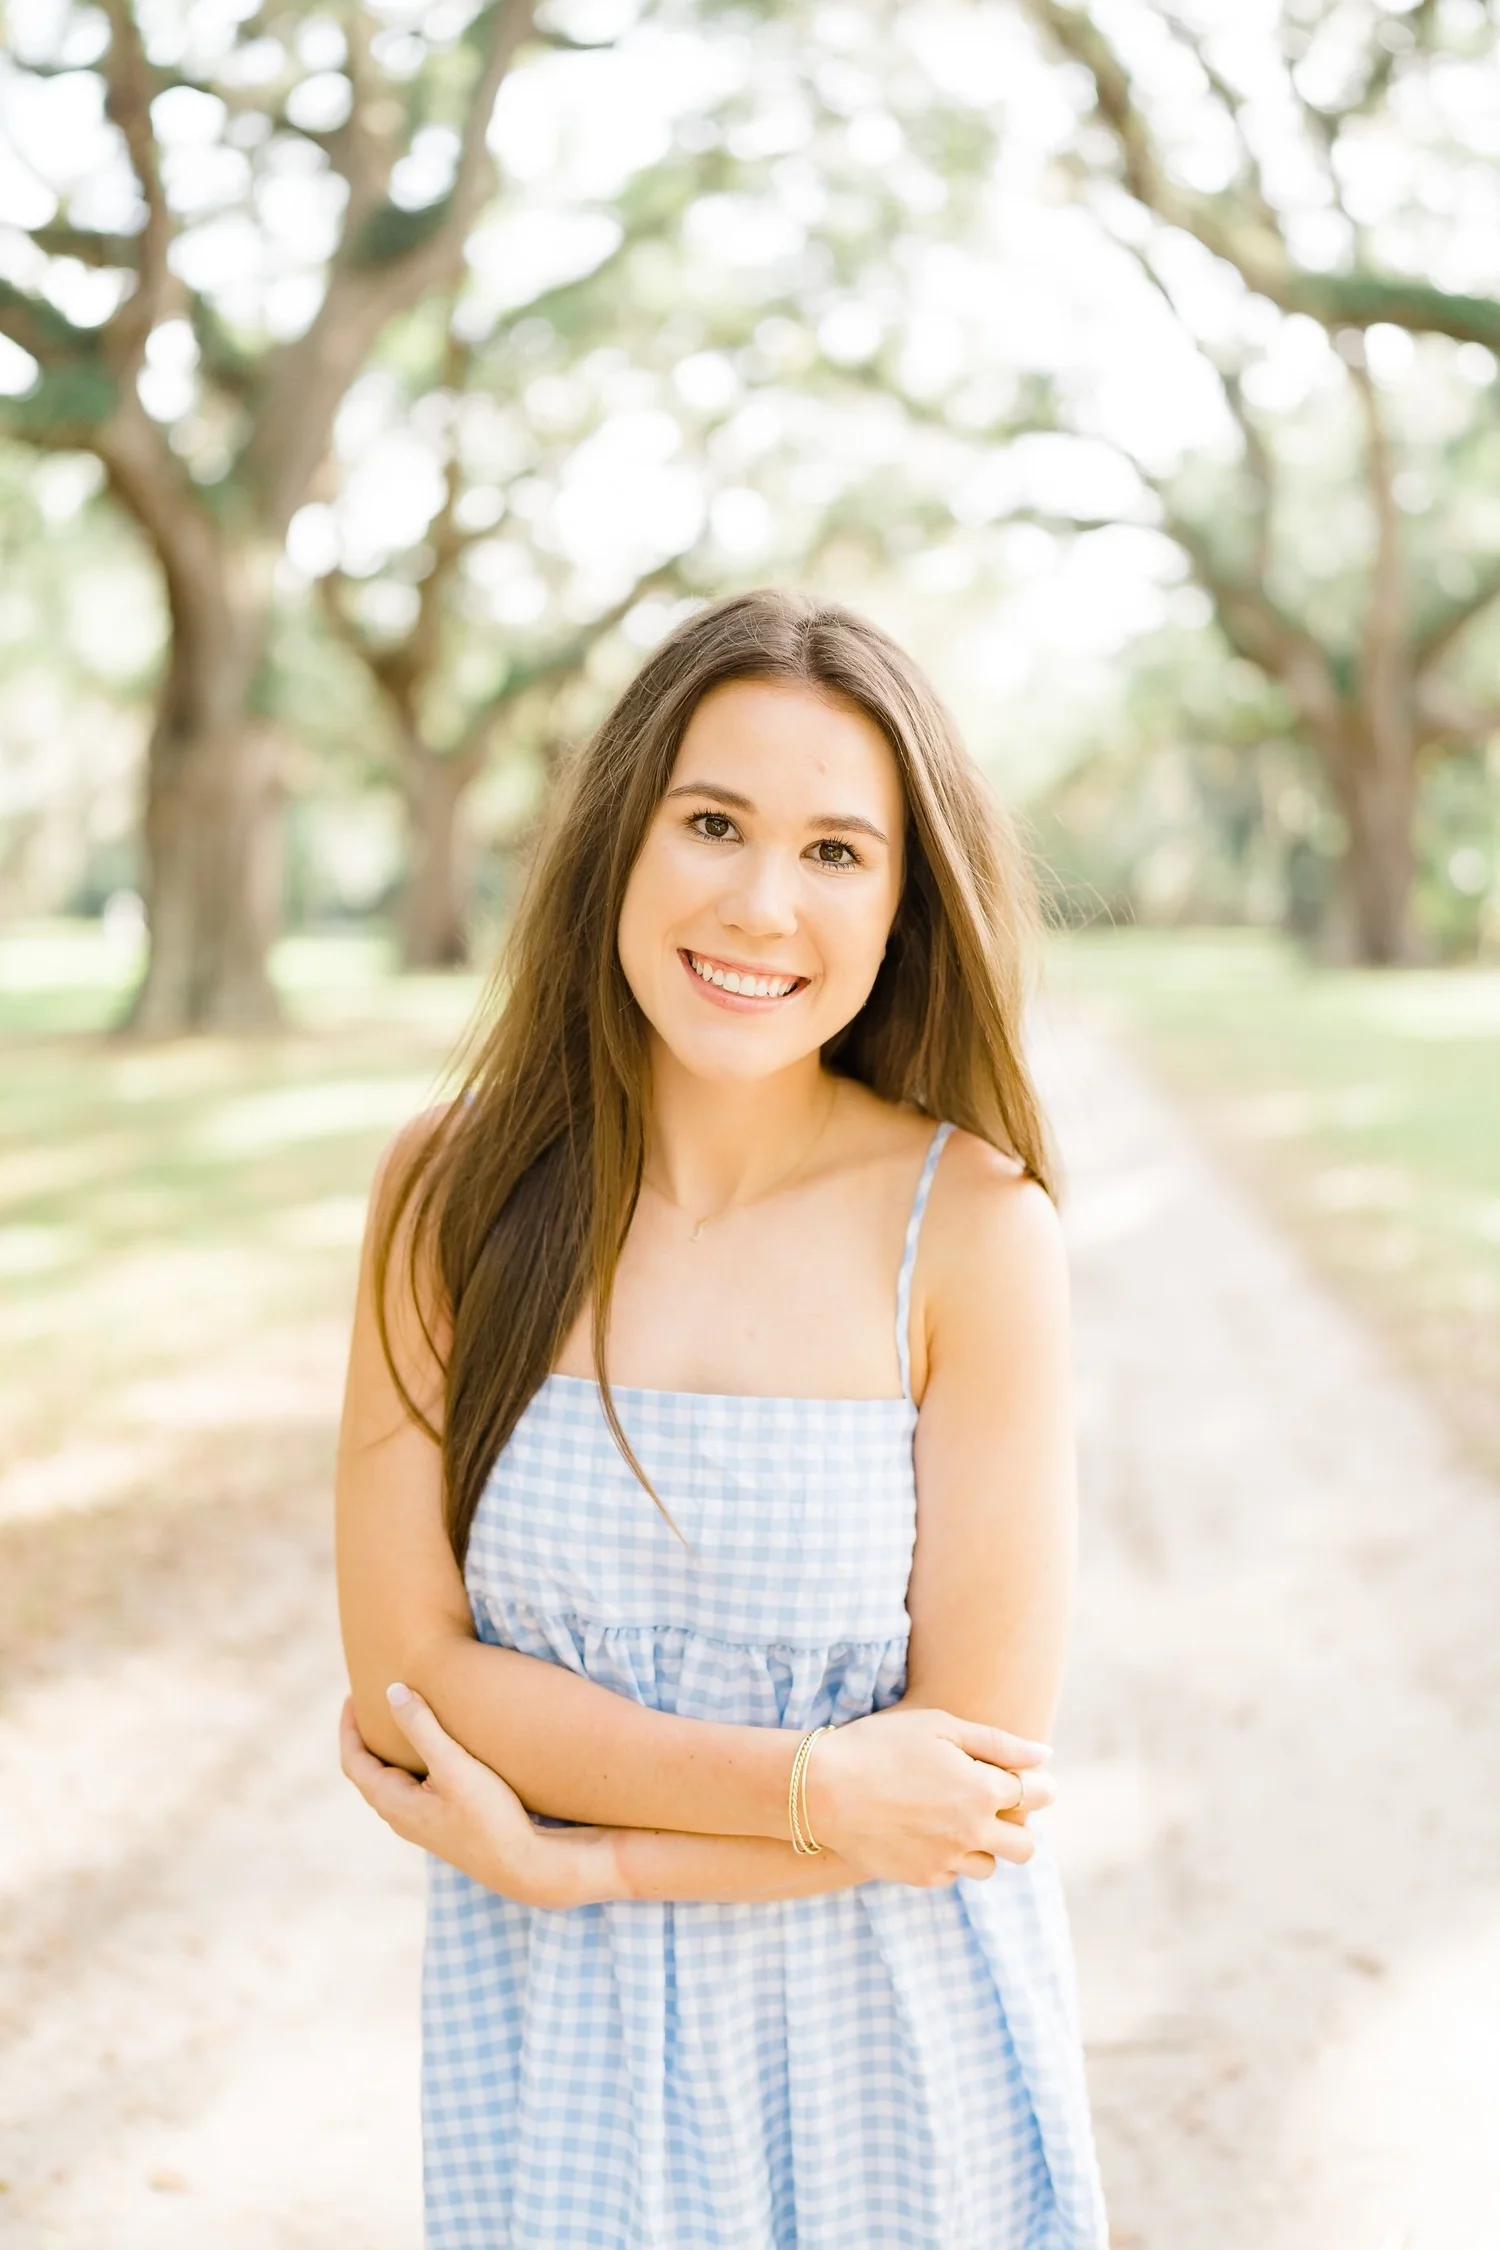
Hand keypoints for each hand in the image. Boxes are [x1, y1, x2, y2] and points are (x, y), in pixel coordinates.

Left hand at [338, 1686, 620, 1908]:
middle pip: (369, 1772)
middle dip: (365, 1737)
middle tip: (371, 1703)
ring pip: (392, 1781)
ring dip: (388, 1751)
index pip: (354, 1762)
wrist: (523, 1866)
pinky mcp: (443, 1824)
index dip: (348, 1729)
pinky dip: (410, 1763)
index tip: (351, 1696)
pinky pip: (413, 1788)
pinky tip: (432, 1753)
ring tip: (398, 1722)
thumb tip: (392, 1691)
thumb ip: (422, 1728)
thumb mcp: (454, 1767)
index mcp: (394, 1803)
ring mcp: (422, 1823)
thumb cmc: (489, 1817)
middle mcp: (401, 1816)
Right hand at [801, 1703, 1055, 1886]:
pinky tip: (926, 1831)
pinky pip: (952, 1874)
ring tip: (956, 1818)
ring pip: (990, 1866)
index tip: (1026, 1777)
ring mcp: (947, 1860)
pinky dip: (949, 1857)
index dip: (1038, 1783)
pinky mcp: (920, 1877)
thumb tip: (1044, 1756)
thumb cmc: (881, 1745)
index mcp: (984, 1791)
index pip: (1039, 1795)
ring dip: (984, 1845)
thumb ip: (999, 1743)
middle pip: (1026, 1847)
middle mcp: (973, 1833)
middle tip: (996, 1805)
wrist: (822, 1790)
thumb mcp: (941, 1727)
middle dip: (1021, 1826)